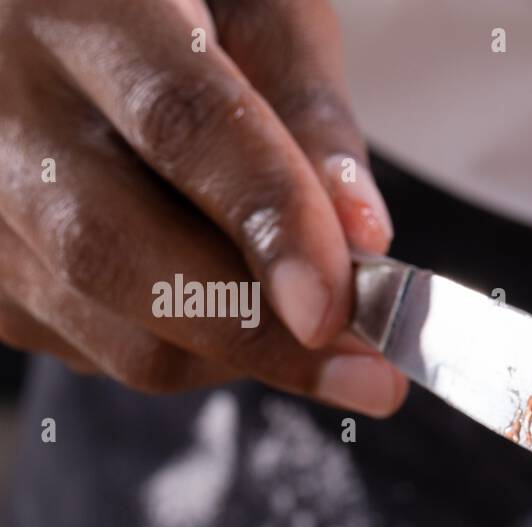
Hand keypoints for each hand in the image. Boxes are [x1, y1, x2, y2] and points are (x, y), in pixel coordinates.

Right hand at [0, 0, 405, 414]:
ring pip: (107, 327)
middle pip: (113, 251)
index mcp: (74, 6)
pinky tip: (222, 300)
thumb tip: (362, 237)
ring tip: (314, 326)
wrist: (48, 23)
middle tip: (370, 371)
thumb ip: (310, 111)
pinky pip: (95, 353)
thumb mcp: (261, 8)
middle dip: (258, 334)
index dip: (267, 223)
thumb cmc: (176, 3)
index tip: (334, 306)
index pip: (177, 123)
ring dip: (235, 354)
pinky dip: (187, 353)